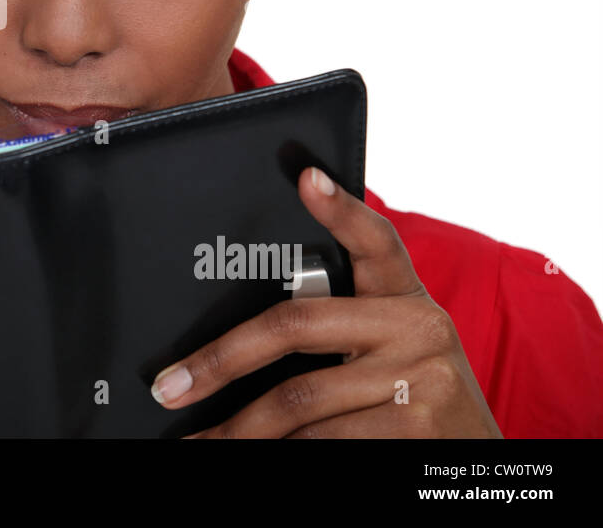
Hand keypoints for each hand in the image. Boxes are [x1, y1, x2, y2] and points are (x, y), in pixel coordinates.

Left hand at [150, 166, 501, 437]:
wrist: (479, 472)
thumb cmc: (415, 402)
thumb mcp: (394, 352)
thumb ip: (341, 327)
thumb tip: (240, 341)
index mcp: (407, 295)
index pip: (376, 241)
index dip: (341, 208)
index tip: (305, 177)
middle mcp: (419, 326)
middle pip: (294, 327)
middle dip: (219, 361)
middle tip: (170, 388)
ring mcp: (421, 378)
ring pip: (298, 400)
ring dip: (237, 430)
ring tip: (196, 442)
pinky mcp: (418, 428)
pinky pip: (321, 441)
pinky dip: (278, 455)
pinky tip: (246, 458)